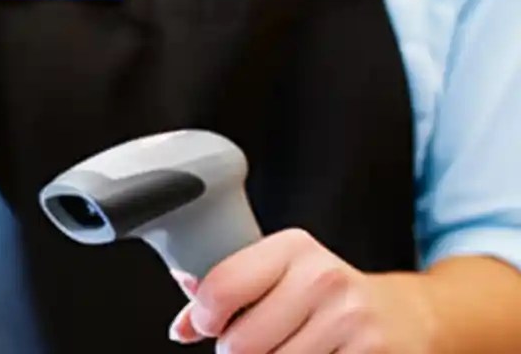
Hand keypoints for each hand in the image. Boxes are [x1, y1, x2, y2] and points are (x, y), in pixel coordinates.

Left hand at [170, 229, 435, 352]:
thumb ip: (228, 293)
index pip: (222, 287)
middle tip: (257, 344)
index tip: (208, 324)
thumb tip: (182, 326)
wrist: (409, 317)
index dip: (204, 318)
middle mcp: (324, 278)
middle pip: (240, 344)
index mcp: (294, 249)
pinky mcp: (371, 353)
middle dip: (237, 352)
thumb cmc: (329, 297)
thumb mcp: (282, 276)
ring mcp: (352, 320)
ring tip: (290, 349)